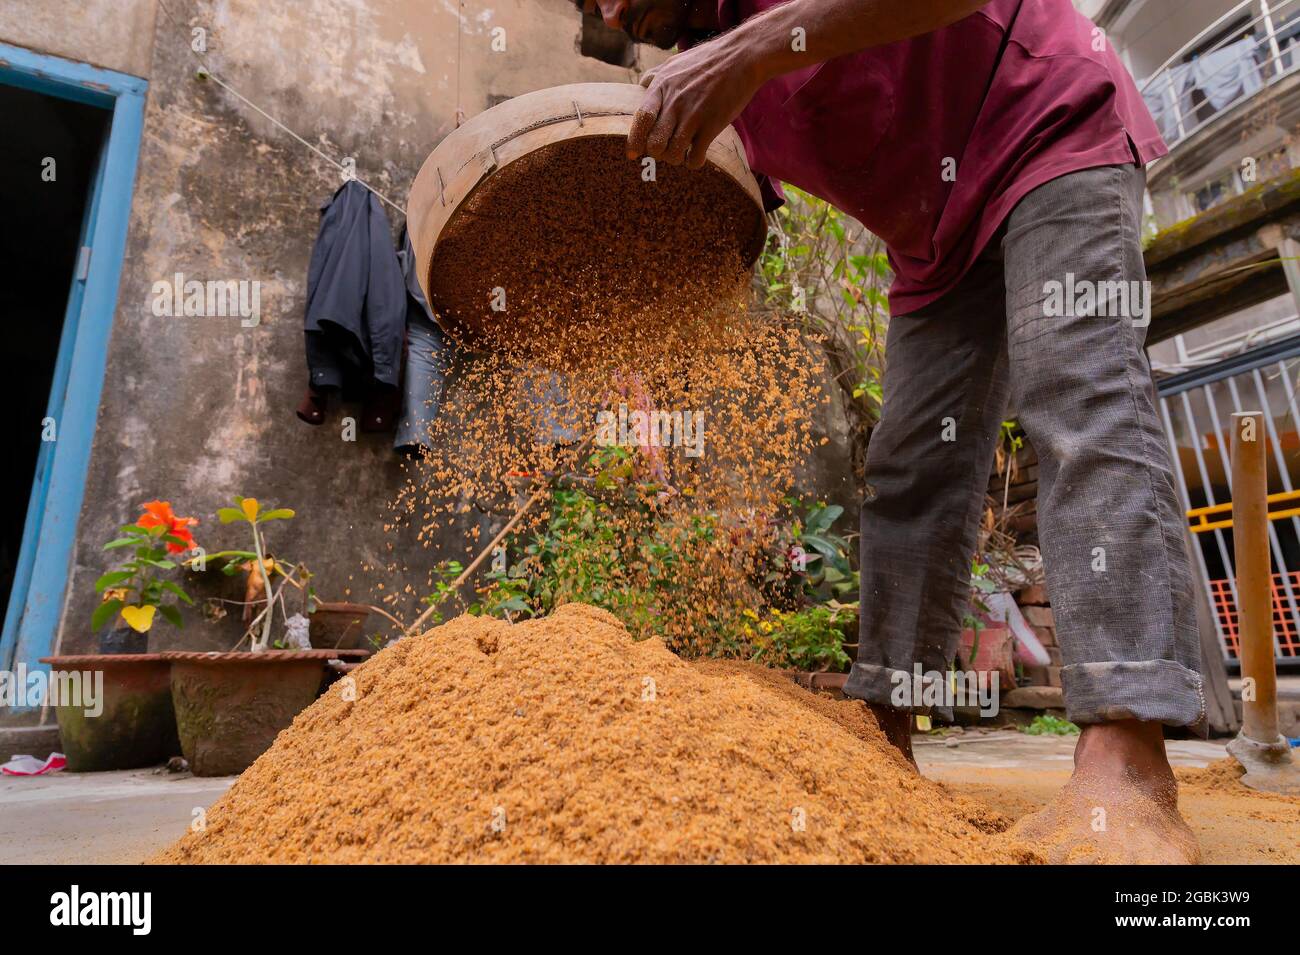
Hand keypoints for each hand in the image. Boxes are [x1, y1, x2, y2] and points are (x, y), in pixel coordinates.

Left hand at [627, 35, 763, 168]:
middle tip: (666, 149)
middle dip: (657, 153)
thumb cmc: (708, 59)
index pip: (641, 119)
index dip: (634, 141)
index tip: (632, 154)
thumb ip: (657, 74)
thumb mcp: (676, 61)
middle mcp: (674, 103)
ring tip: (682, 152)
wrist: (741, 56)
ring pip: (673, 154)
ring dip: (676, 158)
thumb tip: (642, 83)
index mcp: (662, 87)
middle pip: (654, 144)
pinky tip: (697, 156)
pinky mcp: (712, 126)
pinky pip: (695, 157)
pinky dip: (694, 162)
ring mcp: (693, 115)